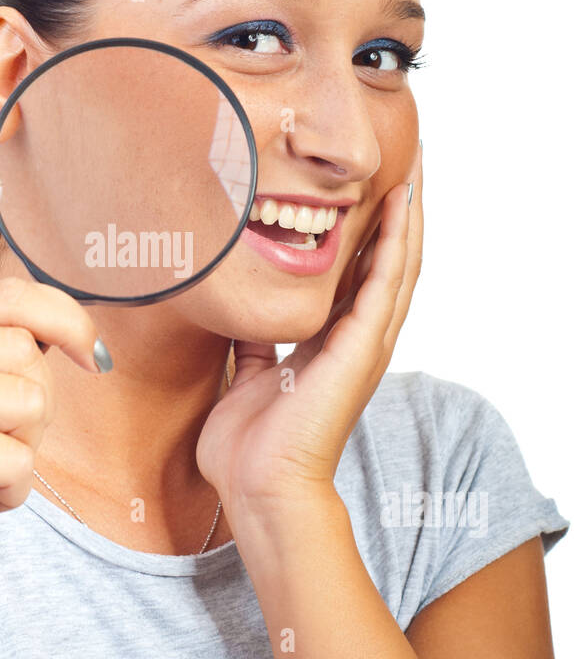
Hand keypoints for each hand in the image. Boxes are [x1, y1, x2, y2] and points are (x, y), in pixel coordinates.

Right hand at [0, 276, 101, 595]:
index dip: (67, 320)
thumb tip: (82, 332)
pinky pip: (18, 458)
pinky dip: (11, 489)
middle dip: (33, 407)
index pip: (10, 296)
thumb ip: (3, 349)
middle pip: (26, 351)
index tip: (95, 356)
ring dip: (21, 450)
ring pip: (30, 401)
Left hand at [196, 145, 422, 529]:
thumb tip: (241, 314)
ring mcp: (365, 345)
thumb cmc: (248, 445)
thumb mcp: (246, 375)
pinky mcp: (362, 348)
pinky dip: (397, 243)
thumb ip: (253, 343)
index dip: (366, 237)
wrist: (259, 487)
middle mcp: (355, 341)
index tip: (367, 195)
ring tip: (416, 175)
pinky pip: (386, 284)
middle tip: (407, 171)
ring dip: (408, 220)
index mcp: (329, 345)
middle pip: (388, 267)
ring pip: (398, 268)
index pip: (357, 278)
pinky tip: (403, 208)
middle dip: (397, 220)